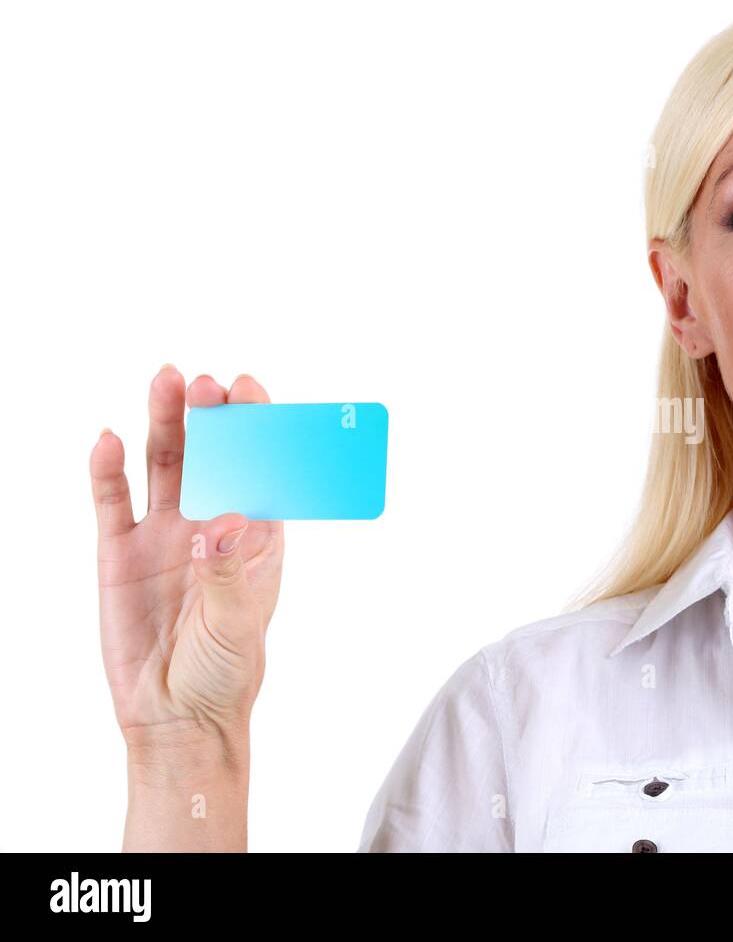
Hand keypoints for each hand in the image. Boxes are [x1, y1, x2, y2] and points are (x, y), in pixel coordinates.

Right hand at [90, 366, 285, 747]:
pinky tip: (108, 439)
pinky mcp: (120, 553)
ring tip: (166, 381)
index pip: (261, 470)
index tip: (251, 391)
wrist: (174, 716)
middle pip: (212, 457)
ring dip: (165, 424)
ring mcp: (164, 534)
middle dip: (211, 417)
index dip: (257, 430)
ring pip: (165, 466)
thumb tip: (228, 521)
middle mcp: (211, 524)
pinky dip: (108, 470)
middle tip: (205, 382)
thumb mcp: (237, 625)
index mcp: (256, 538)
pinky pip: (113, 502)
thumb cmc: (225, 671)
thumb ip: (230, 574)